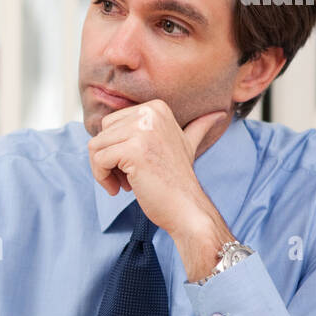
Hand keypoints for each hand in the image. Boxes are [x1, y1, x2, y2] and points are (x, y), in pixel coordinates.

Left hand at [87, 99, 226, 240]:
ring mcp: (141, 131)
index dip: (115, 148)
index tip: (130, 166)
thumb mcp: (188, 145)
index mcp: (156, 108)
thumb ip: (197, 127)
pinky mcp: (133, 150)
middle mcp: (149, 113)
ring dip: (103, 170)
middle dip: (106, 158)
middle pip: (101, 133)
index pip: (111, 123)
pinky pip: (98, 159)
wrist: (187, 207)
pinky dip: (102, 178)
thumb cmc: (178, 180)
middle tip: (125, 177)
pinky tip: (120, 189)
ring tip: (122, 184)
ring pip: (96, 146)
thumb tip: (219, 114)